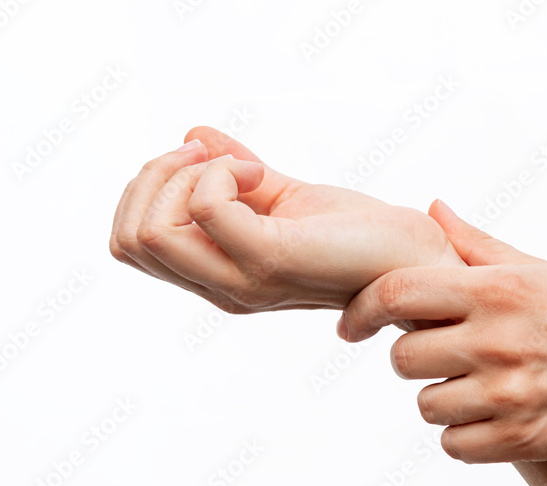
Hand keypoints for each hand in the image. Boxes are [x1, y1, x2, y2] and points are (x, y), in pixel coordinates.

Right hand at [110, 127, 463, 312]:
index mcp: (218, 277)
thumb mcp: (285, 196)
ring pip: (149, 230)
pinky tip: (264, 176)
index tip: (208, 163)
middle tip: (217, 160)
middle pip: (128, 239)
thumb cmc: (359, 233)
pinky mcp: (273, 261)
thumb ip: (237, 171)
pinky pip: (207, 206)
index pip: (130, 244)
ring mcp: (243, 282)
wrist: (418, 259)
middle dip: (156, 178)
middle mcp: (223, 289)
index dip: (151, 189)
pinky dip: (223, 171)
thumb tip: (194, 134)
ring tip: (243, 168)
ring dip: (182, 175)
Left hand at [339, 203, 546, 462]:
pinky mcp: (524, 440)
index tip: (354, 323)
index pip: (395, 292)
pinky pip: (453, 444)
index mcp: (499, 288)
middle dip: (414, 356)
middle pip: (401, 357)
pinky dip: (464, 435)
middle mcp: (497, 339)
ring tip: (476, 387)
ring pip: (425, 404)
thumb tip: (432, 209)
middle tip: (443, 354)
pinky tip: (490, 419)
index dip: (362, 309)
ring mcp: (509, 394)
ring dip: (441, 397)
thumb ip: (480, 246)